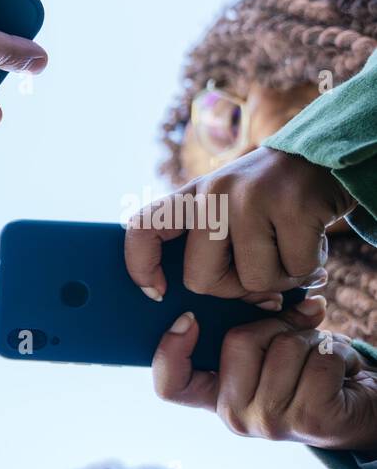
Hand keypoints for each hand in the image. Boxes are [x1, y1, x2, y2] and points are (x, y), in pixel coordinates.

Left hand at [125, 147, 353, 303]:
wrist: (329, 154)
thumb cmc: (273, 198)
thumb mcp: (228, 208)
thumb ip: (208, 245)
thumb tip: (194, 315)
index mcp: (193, 194)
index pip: (142, 228)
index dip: (140, 266)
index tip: (157, 292)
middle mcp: (214, 193)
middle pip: (201, 281)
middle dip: (233, 288)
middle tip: (257, 265)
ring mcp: (252, 198)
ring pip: (254, 282)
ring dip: (280, 278)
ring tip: (289, 247)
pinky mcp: (294, 206)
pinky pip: (295, 270)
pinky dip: (308, 266)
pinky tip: (313, 239)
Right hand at [153, 296, 376, 450]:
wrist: (360, 411)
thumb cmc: (314, 375)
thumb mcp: (277, 349)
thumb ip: (268, 327)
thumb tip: (302, 302)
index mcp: (217, 398)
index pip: (170, 385)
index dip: (170, 348)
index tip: (188, 318)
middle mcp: (235, 417)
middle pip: (239, 340)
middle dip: (278, 325)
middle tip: (300, 341)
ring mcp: (270, 423)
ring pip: (285, 346)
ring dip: (315, 340)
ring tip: (323, 360)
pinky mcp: (310, 422)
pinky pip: (320, 360)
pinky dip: (340, 354)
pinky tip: (343, 372)